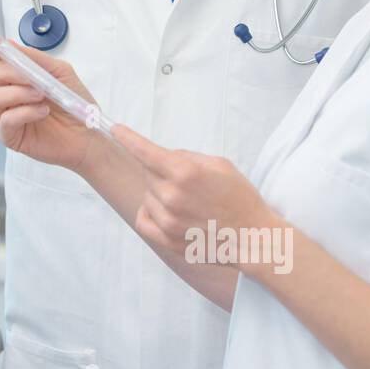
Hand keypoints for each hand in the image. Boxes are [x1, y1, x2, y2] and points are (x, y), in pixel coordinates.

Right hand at [0, 32, 103, 172]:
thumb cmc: (76, 104)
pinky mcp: (11, 136)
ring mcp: (8, 115)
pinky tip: (42, 112)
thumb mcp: (59, 72)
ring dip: (18, 92)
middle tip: (34, 79)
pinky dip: (24, 112)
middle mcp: (9, 95)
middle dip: (10, 72)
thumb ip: (35, 58)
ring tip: (41, 96)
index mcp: (17, 77)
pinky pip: (5, 120)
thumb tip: (10, 44)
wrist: (90, 134)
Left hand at [112, 124, 276, 266]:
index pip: (145, 151)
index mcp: (185, 173)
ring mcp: (168, 220)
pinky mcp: (167, 239)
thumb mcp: (220, 164)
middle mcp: (172, 196)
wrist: (253, 237)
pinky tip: (165, 212)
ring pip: (147, 195)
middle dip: (161, 171)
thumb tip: (164, 156)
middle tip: (187, 181)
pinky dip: (149, 212)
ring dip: (159, 193)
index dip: (127, 137)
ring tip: (187, 201)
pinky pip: (142, 219)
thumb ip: (187, 157)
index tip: (116, 129)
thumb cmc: (241, 198)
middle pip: (148, 173)